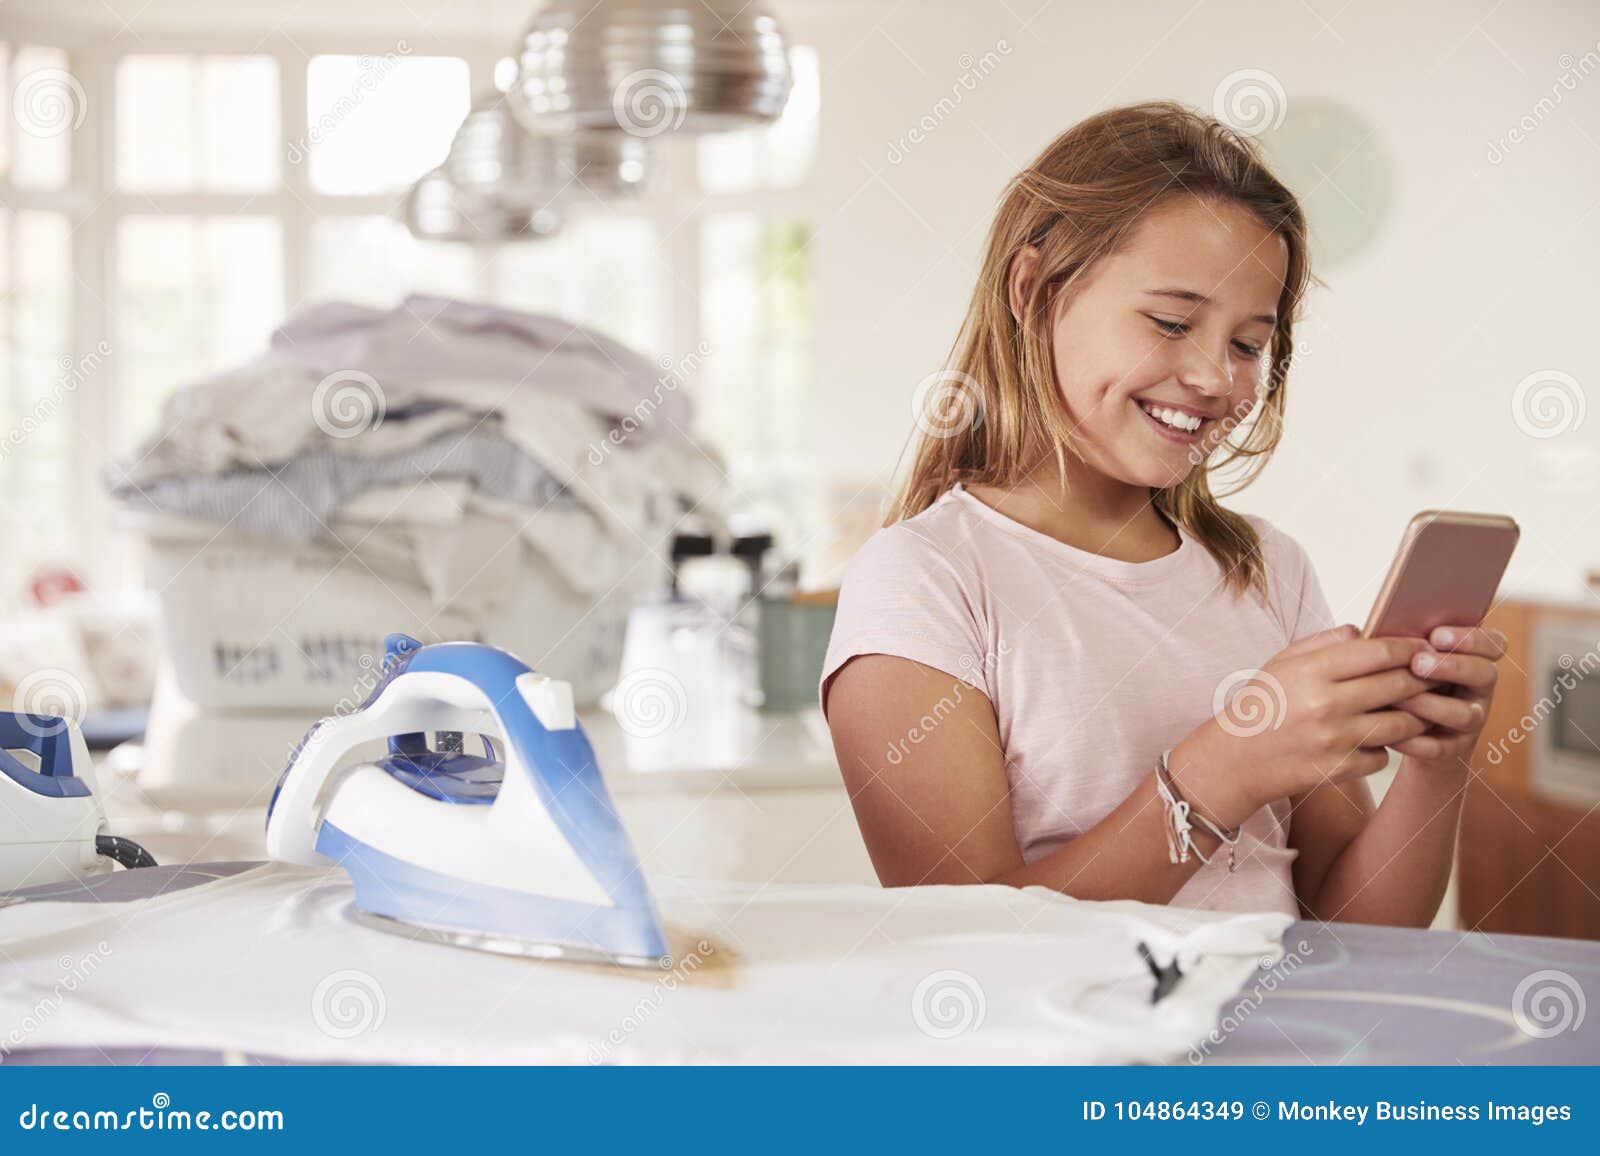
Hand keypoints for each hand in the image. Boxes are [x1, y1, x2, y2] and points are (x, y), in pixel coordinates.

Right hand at [1170, 625, 1436, 826]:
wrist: (1234, 759)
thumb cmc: (1261, 704)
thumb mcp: (1282, 662)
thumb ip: (1325, 642)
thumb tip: (1368, 632)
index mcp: (1312, 670)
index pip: (1380, 652)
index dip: (1410, 649)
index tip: (1423, 648)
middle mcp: (1325, 704)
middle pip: (1400, 685)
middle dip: (1423, 679)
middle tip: (1433, 676)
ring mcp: (1334, 740)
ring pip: (1402, 724)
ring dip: (1414, 716)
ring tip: (1413, 708)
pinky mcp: (1339, 769)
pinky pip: (1383, 756)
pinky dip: (1384, 748)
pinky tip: (1374, 741)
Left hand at [1389, 624, 1505, 767]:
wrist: (1398, 730)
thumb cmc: (1394, 679)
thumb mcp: (1398, 657)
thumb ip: (1398, 642)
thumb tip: (1368, 629)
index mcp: (1472, 656)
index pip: (1493, 643)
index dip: (1472, 638)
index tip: (1437, 634)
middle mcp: (1478, 687)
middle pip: (1485, 674)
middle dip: (1451, 666)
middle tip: (1417, 663)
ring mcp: (1471, 719)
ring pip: (1466, 714)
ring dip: (1431, 704)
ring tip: (1399, 698)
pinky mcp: (1453, 749)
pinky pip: (1441, 747)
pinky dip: (1415, 740)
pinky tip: (1390, 733)